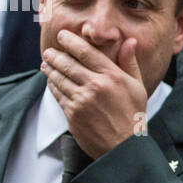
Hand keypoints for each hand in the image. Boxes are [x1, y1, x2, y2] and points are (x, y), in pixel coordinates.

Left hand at [40, 30, 147, 158]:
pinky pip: (58, 95)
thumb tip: (129, 41)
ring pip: (59, 78)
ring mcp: (82, 101)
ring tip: (46, 63)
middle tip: (49, 51)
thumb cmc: (133, 115)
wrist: (123, 147)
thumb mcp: (137, 87)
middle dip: (55, 55)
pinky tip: (51, 81)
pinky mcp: (72, 114)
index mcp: (112, 76)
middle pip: (68, 64)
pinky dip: (52, 85)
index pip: (86, 52)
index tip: (62, 35)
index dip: (71, 41)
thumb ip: (130, 63)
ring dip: (50, 69)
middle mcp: (95, 86)